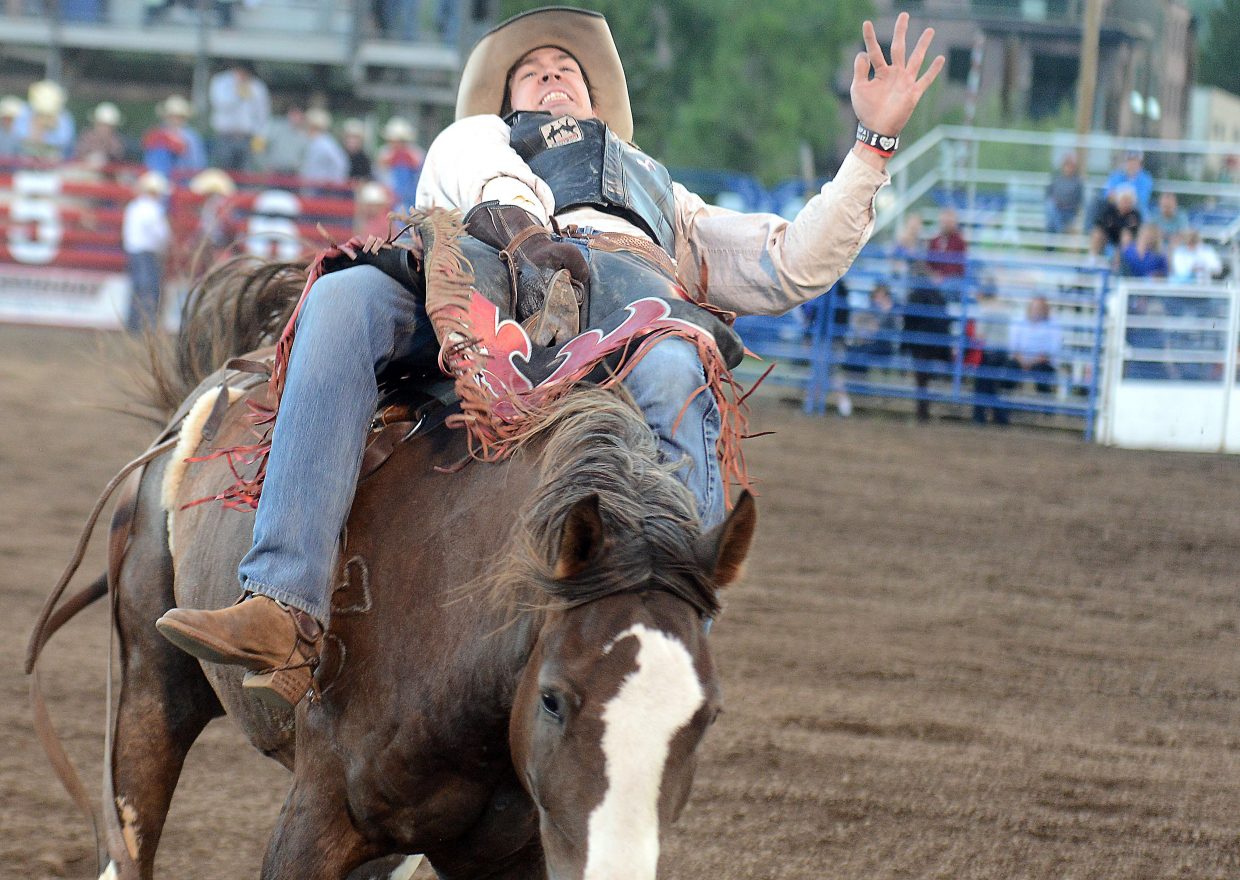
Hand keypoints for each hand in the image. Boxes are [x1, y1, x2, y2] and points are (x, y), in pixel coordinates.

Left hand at [850, 12, 943, 136]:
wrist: (877, 129)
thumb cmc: (866, 111)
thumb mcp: (858, 88)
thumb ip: (860, 70)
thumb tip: (863, 53)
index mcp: (880, 72)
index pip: (874, 51)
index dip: (870, 38)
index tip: (867, 23)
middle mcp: (894, 73)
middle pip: (898, 48)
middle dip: (901, 31)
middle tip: (904, 15)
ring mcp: (905, 82)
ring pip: (916, 58)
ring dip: (922, 44)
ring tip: (930, 30)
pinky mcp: (914, 92)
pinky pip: (925, 79)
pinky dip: (933, 70)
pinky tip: (940, 59)